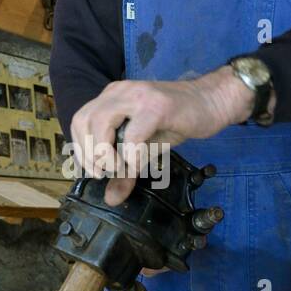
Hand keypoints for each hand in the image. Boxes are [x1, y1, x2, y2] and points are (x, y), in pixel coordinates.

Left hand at [69, 66, 254, 204]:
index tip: (94, 171)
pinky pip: (133, 134)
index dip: (80, 149)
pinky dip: (131, 155)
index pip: (79, 121)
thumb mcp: (145, 148)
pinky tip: (139, 163)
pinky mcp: (157, 106)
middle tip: (105, 173)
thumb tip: (111, 198)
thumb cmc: (176, 121)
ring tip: (120, 168)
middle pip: (84, 121)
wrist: (211, 102)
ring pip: (101, 123)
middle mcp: (119, 92)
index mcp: (111, 97)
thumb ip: (125, 170)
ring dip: (105, 153)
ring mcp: (137, 96)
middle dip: (89, 154)